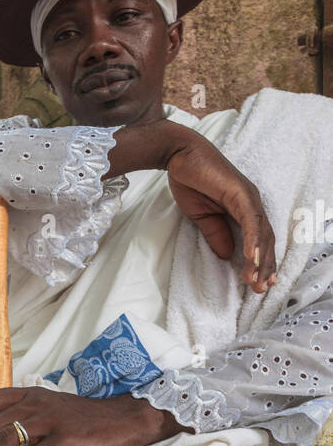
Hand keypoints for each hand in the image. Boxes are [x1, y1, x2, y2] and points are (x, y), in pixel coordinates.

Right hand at [164, 130, 275, 291]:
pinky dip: (253, 241)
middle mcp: (252, 203)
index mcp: (244, 209)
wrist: (179, 155)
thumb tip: (225, 256)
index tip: (259, 283)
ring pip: (261, 234)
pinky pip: (250, 221)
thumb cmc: (191, 180)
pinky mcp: (240, 194)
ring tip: (256, 281)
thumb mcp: (202, 216)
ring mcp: (248, 197)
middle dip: (265, 267)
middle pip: (266, 240)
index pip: (259, 240)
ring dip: (260, 260)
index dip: (261, 262)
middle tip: (261, 289)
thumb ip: (216, 234)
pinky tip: (252, 258)